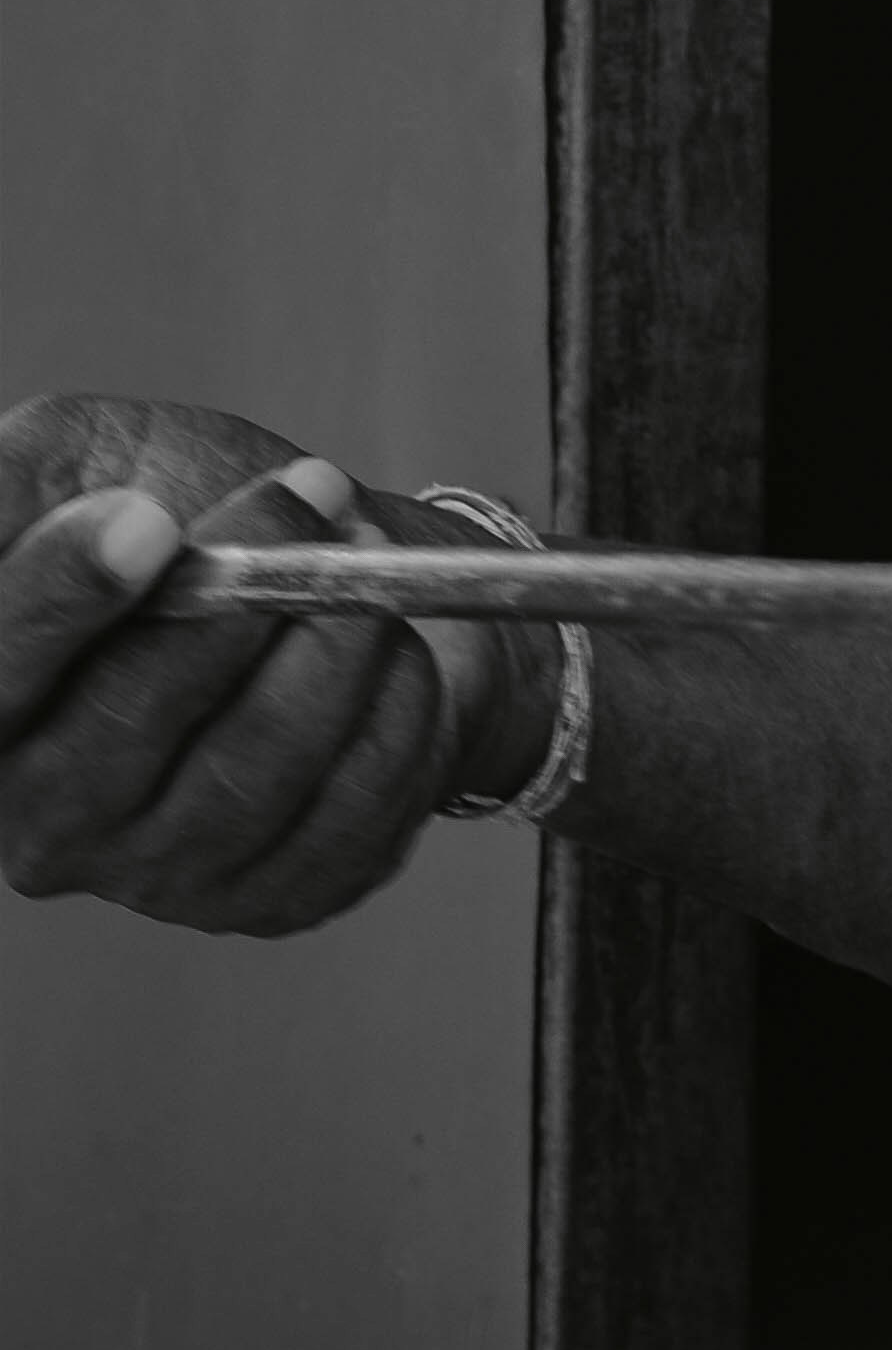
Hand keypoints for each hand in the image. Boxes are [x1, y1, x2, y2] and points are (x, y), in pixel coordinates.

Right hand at [0, 395, 555, 936]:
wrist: (323, 559)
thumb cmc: (187, 507)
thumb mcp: (80, 455)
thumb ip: (17, 483)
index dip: (59, 600)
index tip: (147, 526)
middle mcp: (46, 817)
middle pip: (124, 725)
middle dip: (238, 596)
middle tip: (308, 497)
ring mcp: (158, 871)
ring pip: (254, 762)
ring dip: (335, 635)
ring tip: (364, 555)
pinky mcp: (271, 894)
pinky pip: (350, 805)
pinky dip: (394, 703)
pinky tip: (391, 646)